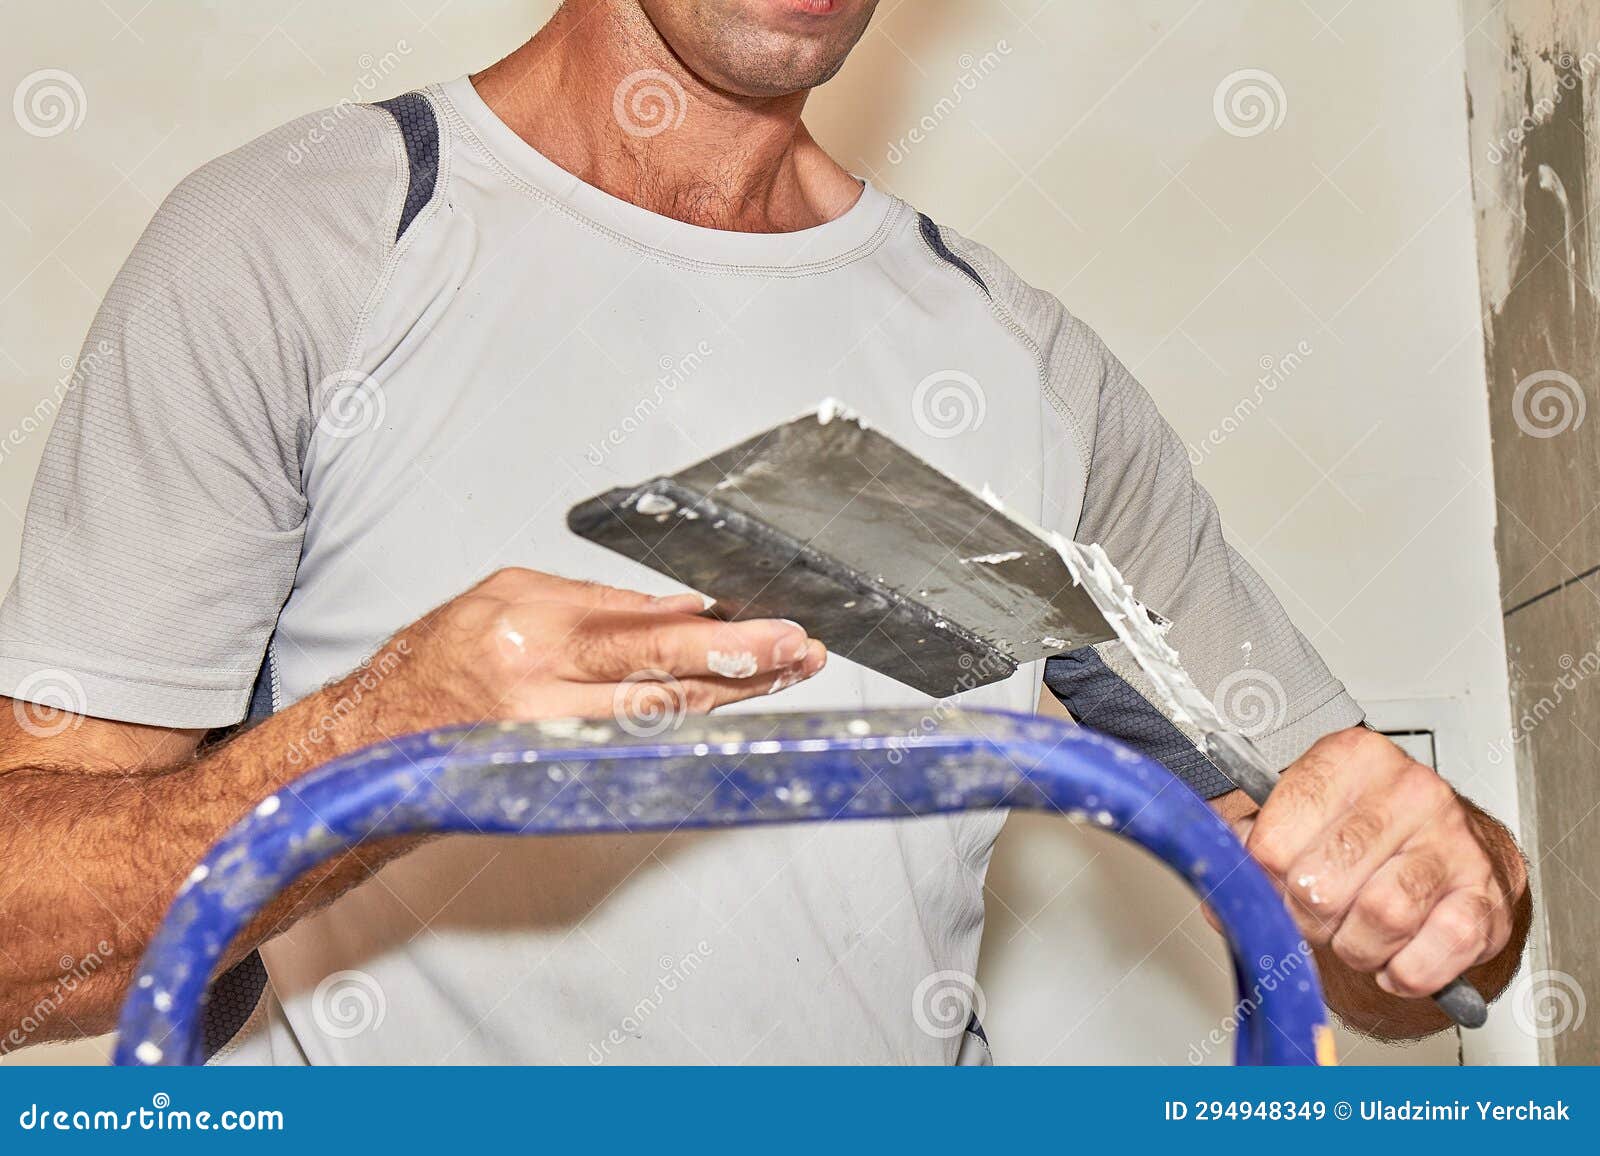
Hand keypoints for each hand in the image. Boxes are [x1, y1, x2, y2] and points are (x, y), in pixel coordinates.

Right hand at [390, 567, 825, 728]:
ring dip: (732, 698)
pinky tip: (729, 706)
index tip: (779, 635)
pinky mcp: (561, 777)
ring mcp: (555, 747)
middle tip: (803, 655)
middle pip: (670, 688)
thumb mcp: (510, 596)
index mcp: (533, 638)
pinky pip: (640, 748)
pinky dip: (690, 725)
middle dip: (746, 671)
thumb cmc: (439, 660)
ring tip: (785, 673)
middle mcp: (545, 698)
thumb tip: (681, 610)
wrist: (379, 742)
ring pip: (666, 724)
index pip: (646, 639)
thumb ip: (598, 605)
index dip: (721, 639)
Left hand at [1241, 728, 1526, 1002]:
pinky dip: (1403, 972)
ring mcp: (1453, 842)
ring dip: (1356, 947)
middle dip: (1306, 918)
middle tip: (1315, 915)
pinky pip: (1431, 954)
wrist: (1453, 847)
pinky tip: (1394, 956)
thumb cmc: (1366, 831)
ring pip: (1380, 917)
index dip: (1262, 881)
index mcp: (1349, 758)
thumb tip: (1220, 885)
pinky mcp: (1486, 897)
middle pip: (1321, 885)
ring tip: (1356, 933)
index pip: (1272, 842)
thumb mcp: (1296, 814)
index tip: (1272, 883)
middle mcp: (1408, 790)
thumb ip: (1243, 840)